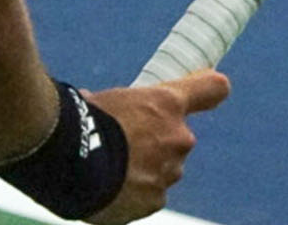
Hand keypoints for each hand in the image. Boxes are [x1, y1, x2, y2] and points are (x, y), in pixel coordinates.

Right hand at [82, 71, 230, 222]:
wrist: (73, 162)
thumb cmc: (83, 122)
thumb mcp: (101, 98)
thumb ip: (116, 106)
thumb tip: (93, 102)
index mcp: (166, 104)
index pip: (211, 89)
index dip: (209, 88)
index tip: (214, 85)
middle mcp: (178, 138)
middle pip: (174, 139)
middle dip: (153, 142)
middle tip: (119, 144)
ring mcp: (169, 172)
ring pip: (161, 170)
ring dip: (141, 170)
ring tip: (106, 169)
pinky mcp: (155, 201)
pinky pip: (146, 196)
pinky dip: (131, 194)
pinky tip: (106, 188)